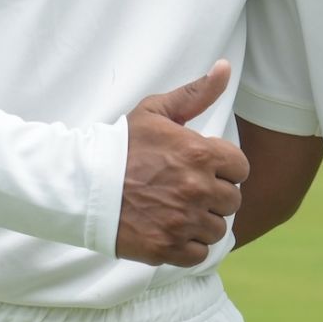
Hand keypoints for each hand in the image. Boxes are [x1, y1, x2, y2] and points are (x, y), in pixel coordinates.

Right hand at [117, 60, 248, 266]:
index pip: (240, 168)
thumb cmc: (120, 145)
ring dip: (203, 222)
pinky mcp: (166, 247)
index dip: (224, 168)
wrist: (82, 184)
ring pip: (218, 229)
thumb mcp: (156, 111)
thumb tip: (225, 67)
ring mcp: (182, 220)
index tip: (205, 169)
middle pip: (232, 200)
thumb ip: (196, 93)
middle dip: (215, 195)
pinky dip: (189, 246)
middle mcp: (197, 188)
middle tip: (189, 190)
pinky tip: (172, 230)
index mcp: (200, 153)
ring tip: (180, 211)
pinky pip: (199, 254)